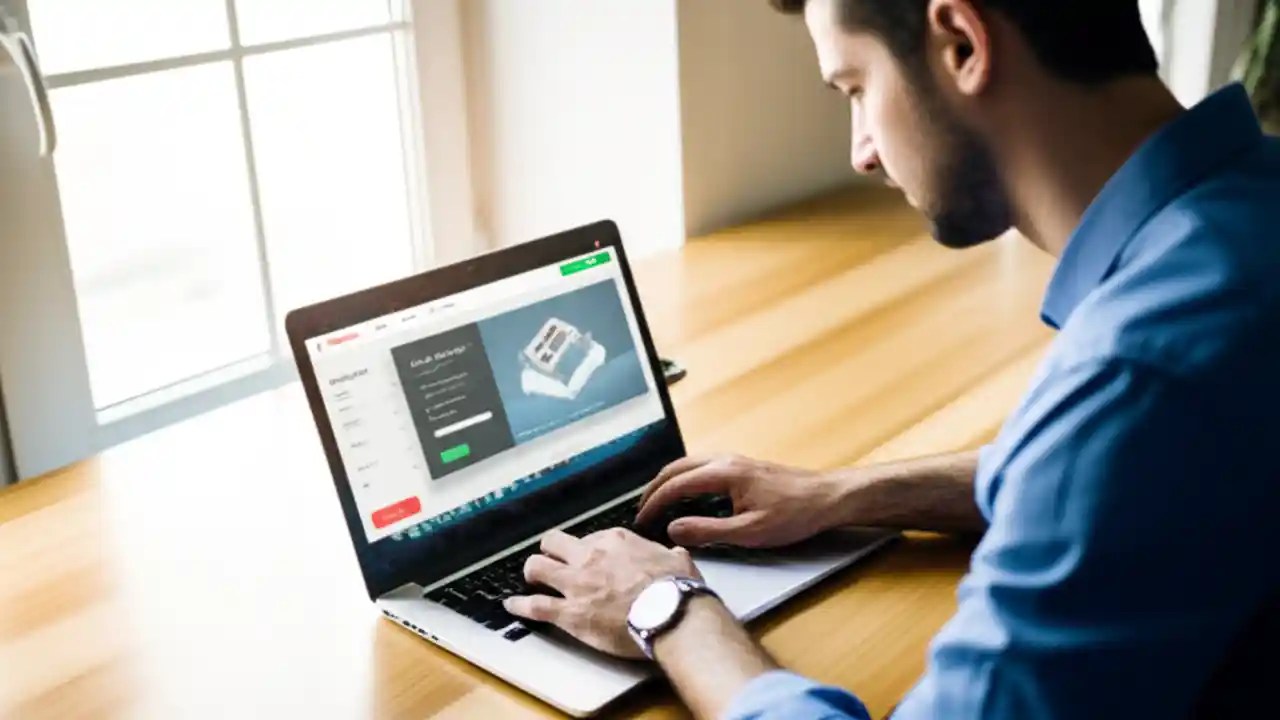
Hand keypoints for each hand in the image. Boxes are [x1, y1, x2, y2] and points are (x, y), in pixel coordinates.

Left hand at [504, 528, 700, 658]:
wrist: (670, 613)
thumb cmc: (676, 589)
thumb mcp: (678, 561)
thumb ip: (670, 556)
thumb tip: (674, 555)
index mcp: (616, 542)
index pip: (590, 537)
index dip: (587, 548)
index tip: (588, 556)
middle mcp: (590, 556)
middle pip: (554, 543)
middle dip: (551, 551)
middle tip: (552, 561)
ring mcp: (576, 583)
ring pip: (537, 567)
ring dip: (533, 572)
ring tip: (530, 578)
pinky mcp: (569, 612)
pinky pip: (535, 605)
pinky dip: (520, 605)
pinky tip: (512, 604)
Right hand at [637, 454, 842, 547]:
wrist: (827, 497)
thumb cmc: (793, 515)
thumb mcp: (749, 532)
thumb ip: (708, 531)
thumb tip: (672, 528)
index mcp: (723, 473)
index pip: (675, 485)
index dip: (653, 503)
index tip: (641, 522)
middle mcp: (725, 460)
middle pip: (676, 468)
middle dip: (654, 489)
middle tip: (641, 512)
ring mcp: (734, 460)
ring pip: (688, 464)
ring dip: (668, 481)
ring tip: (657, 502)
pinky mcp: (743, 466)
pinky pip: (701, 466)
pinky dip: (684, 478)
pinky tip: (687, 494)